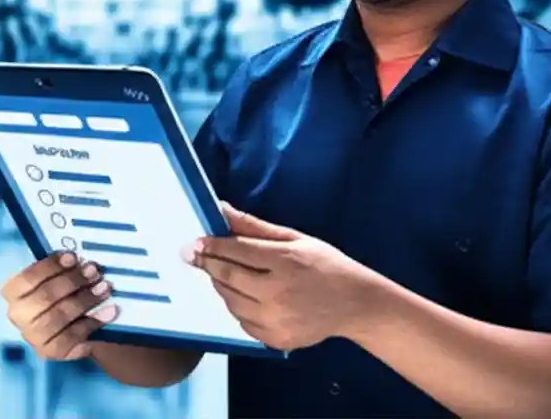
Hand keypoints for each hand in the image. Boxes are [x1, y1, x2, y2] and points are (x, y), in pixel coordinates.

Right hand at [1, 251, 118, 360]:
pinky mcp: (50, 351)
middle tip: (94, 271)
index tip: (74, 257)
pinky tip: (110, 310)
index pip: (28, 278)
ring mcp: (33, 336)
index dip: (51, 266)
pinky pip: (73, 335)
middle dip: (73, 282)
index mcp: (13, 293)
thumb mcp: (56, 280)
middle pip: (45, 296)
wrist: (71, 331)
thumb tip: (81, 261)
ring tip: (104, 288)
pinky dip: (94, 321)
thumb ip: (61, 271)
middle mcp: (18, 316)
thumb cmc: (61, 297)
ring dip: (86, 299)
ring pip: (60, 315)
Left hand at [185, 202, 375, 351]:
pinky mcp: (276, 339)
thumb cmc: (325, 265)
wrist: (355, 304)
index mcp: (285, 262)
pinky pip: (243, 322)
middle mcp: (278, 293)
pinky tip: (243, 296)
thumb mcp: (295, 238)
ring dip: (221, 285)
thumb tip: (223, 210)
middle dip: (208, 264)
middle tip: (195, 255)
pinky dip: (237, 307)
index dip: (212, 245)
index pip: (237, 251)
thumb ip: (255, 227)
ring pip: (231, 302)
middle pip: (229, 277)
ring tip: (221, 273)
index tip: (196, 242)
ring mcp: (276, 320)